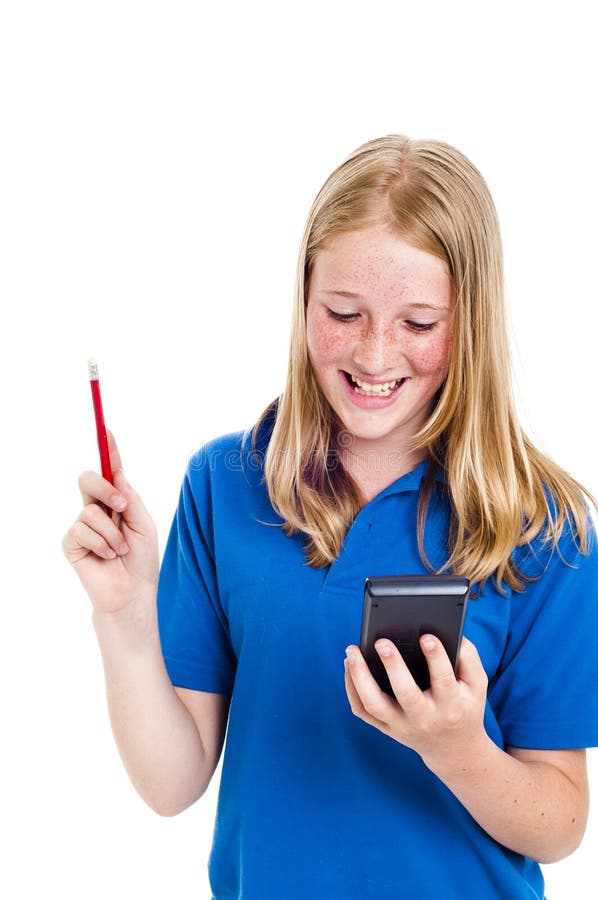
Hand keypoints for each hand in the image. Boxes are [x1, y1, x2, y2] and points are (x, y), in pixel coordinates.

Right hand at [62, 430, 158, 614]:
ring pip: (91, 511)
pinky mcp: (72, 543)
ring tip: (121, 550)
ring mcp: (82, 525)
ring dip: (113, 533)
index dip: (108, 450)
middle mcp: (96, 509)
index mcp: (116, 501)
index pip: (110, 471)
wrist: (132, 592)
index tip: (106, 430)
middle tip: (122, 507)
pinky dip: (102, 544)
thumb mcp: (144, 524)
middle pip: (89, 479)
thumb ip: (131, 499)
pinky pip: (83, 531)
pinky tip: (108, 557)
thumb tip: (118, 474)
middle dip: (105, 488)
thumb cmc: (141, 560)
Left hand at [344, 635, 488, 775]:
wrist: (453, 748)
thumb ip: (467, 656)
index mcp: (452, 705)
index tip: (426, 636)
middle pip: (406, 695)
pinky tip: (349, 664)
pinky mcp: (386, 728)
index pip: (444, 681)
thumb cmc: (464, 705)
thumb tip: (446, 630)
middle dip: (393, 667)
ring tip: (352, 651)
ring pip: (374, 705)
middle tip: (382, 642)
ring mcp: (402, 725)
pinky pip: (362, 711)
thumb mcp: (477, 684)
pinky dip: (351, 688)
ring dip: (360, 677)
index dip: (436, 658)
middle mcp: (425, 718)